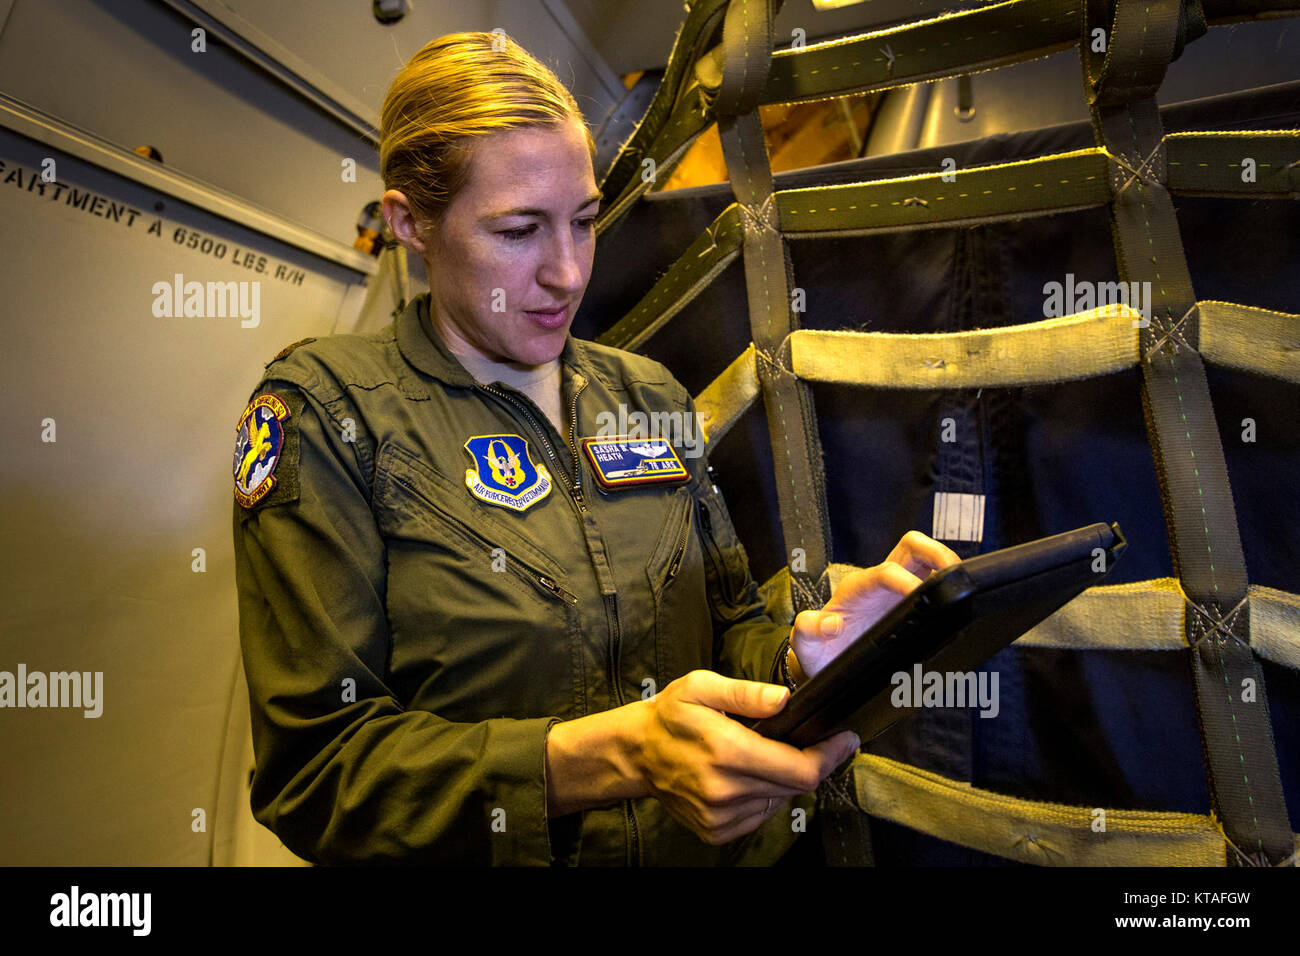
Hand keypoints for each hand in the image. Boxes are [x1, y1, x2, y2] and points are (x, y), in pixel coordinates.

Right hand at [631, 670, 859, 845]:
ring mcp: (719, 816)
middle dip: (809, 762)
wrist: (636, 753)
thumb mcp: (700, 687)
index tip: (845, 740)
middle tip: (808, 740)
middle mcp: (725, 790)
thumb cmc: (670, 715)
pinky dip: (763, 797)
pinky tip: (745, 777)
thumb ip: (744, 692)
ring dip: (782, 780)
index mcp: (726, 751)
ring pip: (780, 802)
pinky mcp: (715, 830)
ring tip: (763, 756)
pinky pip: (760, 816)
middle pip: (795, 786)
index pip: (800, 770)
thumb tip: (783, 699)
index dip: (830, 757)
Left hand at [789, 530, 960, 680]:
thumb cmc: (818, 650)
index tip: (919, 597)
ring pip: (927, 559)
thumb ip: (809, 631)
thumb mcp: (805, 644)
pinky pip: (933, 581)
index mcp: (857, 588)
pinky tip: (957, 604)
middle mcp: (879, 582)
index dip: (906, 580)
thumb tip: (831, 622)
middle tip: (955, 578)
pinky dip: (948, 585)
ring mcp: (897, 590)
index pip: (887, 571)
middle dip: (937, 553)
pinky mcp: (910, 602)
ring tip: (963, 588)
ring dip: (947, 565)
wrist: (827, 662)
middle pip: (913, 546)